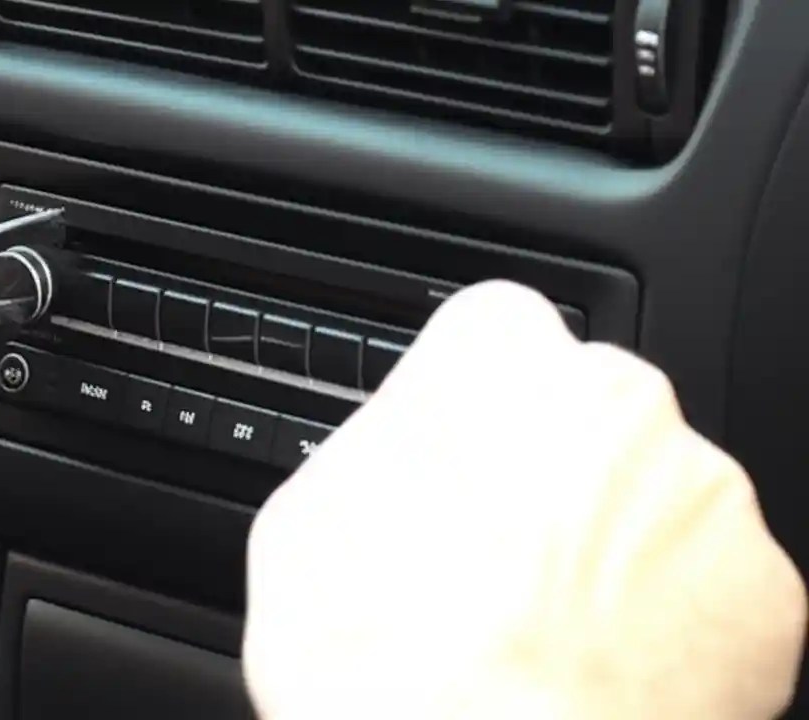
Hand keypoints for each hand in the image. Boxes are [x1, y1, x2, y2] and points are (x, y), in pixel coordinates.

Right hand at [243, 281, 807, 718]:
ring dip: (607, 548)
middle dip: (543, 472)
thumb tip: (402, 458)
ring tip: (542, 635)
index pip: (493, 335)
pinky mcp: (766, 590)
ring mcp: (705, 492)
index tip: (452, 462)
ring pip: (651, 499)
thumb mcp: (304, 525)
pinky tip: (600, 671)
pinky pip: (709, 585)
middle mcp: (619, 399)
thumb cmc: (380, 663)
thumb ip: (376, 450)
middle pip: (581, 414)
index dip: (466, 409)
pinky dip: (667, 622)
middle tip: (488, 566)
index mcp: (499, 357)